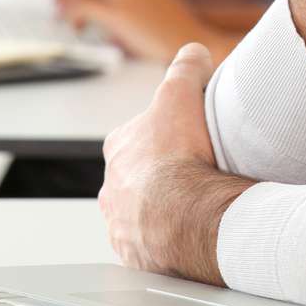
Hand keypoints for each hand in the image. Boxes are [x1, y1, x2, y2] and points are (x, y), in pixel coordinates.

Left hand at [56, 0, 243, 62]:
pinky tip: (77, 27)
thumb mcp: (157, 13)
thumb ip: (134, 8)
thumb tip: (108, 23)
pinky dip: (74, 13)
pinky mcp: (122, 13)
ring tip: (64, 16)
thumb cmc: (179, 37)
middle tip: (58, 4)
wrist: (199, 44)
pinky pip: (85, 5)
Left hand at [99, 42, 251, 279]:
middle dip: (157, 172)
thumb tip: (193, 53)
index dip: (158, 131)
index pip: (133, 134)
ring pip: (138, 210)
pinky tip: (188, 229)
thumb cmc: (178, 155)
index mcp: (118, 148)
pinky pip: (149, 243)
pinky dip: (166, 238)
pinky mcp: (136, 252)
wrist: (184, 212)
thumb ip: (186, 66)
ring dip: (159, 207)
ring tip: (192, 202)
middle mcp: (111, 186)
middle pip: (133, 174)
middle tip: (191, 169)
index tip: (181, 134)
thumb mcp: (181, 90)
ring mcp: (121, 222)